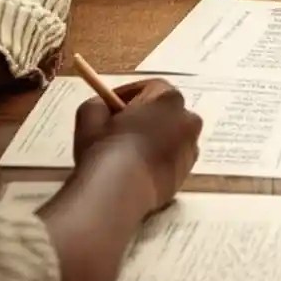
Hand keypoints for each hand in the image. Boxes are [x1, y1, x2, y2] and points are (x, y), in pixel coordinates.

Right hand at [74, 79, 202, 211]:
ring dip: (152, 140)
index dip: (128, 96)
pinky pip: (171, 160)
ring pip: (170, 138)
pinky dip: (158, 161)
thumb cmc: (106, 148)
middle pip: (165, 113)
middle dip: (145, 117)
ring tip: (127, 153)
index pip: (151, 88)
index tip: (111, 106)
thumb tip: (103, 106)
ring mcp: (190, 148)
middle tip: (120, 129)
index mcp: (169, 99)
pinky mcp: (187, 174)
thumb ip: (100, 103)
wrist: (119, 192)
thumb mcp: (90, 114)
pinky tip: (137, 170)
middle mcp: (188, 120)